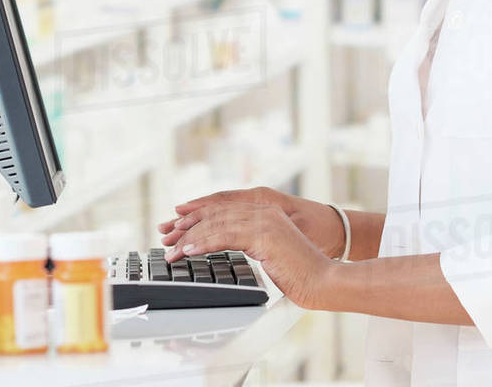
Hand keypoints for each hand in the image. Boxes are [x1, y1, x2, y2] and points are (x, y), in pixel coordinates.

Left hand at [159, 201, 333, 308]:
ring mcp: (264, 221)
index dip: (198, 216)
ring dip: (190, 238)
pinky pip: (225, 236)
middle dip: (188, 226)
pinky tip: (189, 251)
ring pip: (216, 224)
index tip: (178, 226)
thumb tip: (226, 249)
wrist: (324, 282)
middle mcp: (264, 212)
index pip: (223, 210)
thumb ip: (252, 245)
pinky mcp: (263, 235)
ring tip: (173, 250)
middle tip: (167, 236)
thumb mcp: (271, 255)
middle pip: (216, 214)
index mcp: (266, 213)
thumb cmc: (301, 274)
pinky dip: (203, 243)